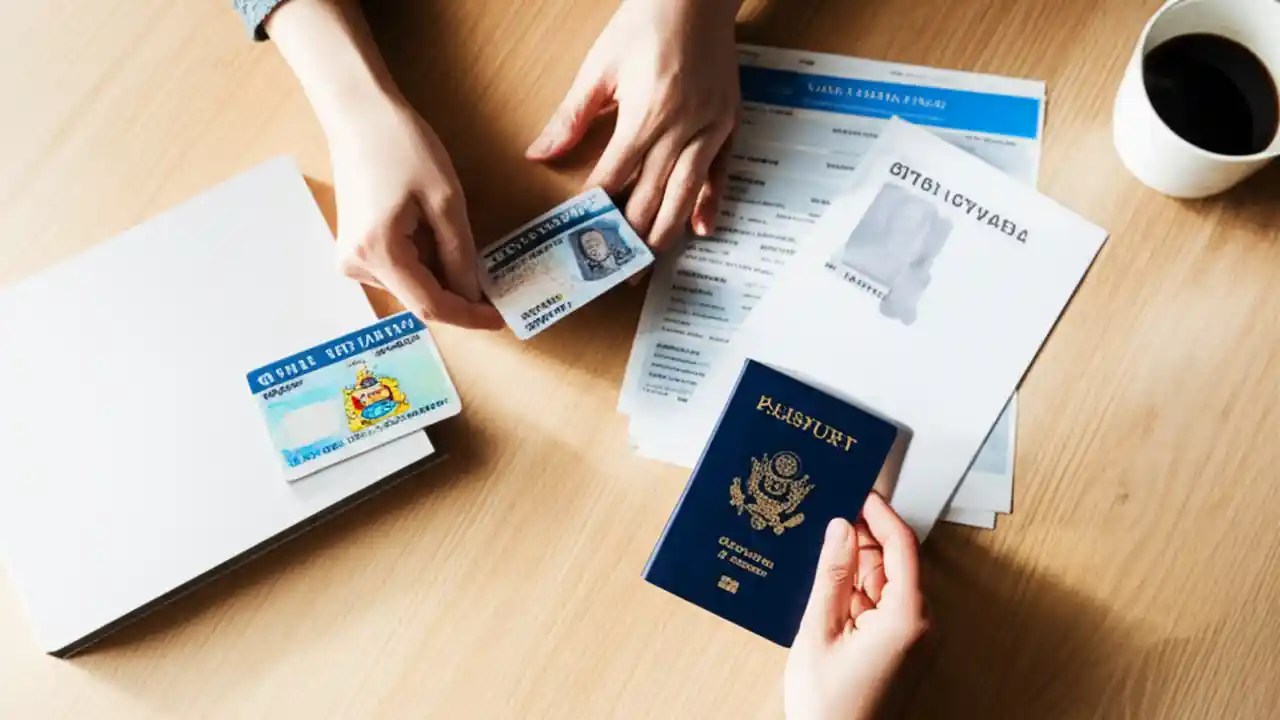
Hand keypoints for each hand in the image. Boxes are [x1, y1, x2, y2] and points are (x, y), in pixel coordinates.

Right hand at [326, 102, 502, 329]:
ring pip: (411, 285)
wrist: (357, 113)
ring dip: (440, 272)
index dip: (469, 317)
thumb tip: (472, 295)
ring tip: (446, 227)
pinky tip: (429, 228)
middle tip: (491, 278)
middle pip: (419, 299)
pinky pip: (398, 269)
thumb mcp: (445, 200)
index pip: (431, 306)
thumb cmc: (401, 146)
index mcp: (378, 255)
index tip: (500, 319)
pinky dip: (424, 260)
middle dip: (457, 292)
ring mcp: (350, 260)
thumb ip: (460, 254)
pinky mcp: (353, 249)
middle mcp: (356, 266)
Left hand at [526, 0, 740, 250]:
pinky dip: (711, 201)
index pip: (615, 175)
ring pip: (686, 192)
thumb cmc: (645, 23)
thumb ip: (571, 116)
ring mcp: (709, 128)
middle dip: (631, 236)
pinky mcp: (728, 123)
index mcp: (645, 114)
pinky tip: (701, 228)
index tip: (580, 237)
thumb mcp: (600, 68)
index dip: (596, 208)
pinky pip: (721, 171)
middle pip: (652, 195)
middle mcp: (681, 128)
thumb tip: (539, 154)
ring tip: (649, 261)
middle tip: (615, 271)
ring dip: (666, 230)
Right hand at [784, 493, 930, 719]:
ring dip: (855, 568)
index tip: (859, 492)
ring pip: (884, 583)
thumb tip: (839, 529)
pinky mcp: (901, 649)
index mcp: (906, 617)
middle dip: (861, 540)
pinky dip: (856, 594)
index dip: (880, 514)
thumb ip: (832, 574)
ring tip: (817, 557)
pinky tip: (826, 590)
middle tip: (826, 520)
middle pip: (893, 563)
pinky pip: (881, 606)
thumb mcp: (820, 630)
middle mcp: (919, 625)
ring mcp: (912, 639)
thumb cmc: (830, 708)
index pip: (901, 546)